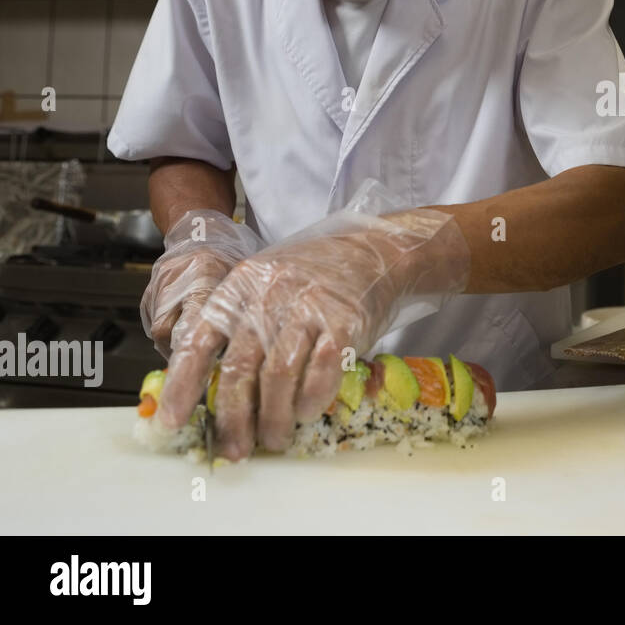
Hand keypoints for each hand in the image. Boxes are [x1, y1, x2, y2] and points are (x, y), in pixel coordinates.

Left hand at [157, 203, 469, 459]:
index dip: (183, 385)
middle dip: (233, 418)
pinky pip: (321, 371)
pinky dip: (311, 399)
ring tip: (274, 438)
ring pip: (278, 376)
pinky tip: (307, 413)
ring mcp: (308, 308)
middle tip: (234, 450)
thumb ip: (239, 324)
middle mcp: (269, 296)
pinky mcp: (344, 322)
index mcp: (240, 288)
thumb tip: (211, 386)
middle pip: (239, 368)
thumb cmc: (313, 276)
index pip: (200, 340)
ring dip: (274, 418)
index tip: (174, 422)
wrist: (373, 251)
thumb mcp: (265, 286)